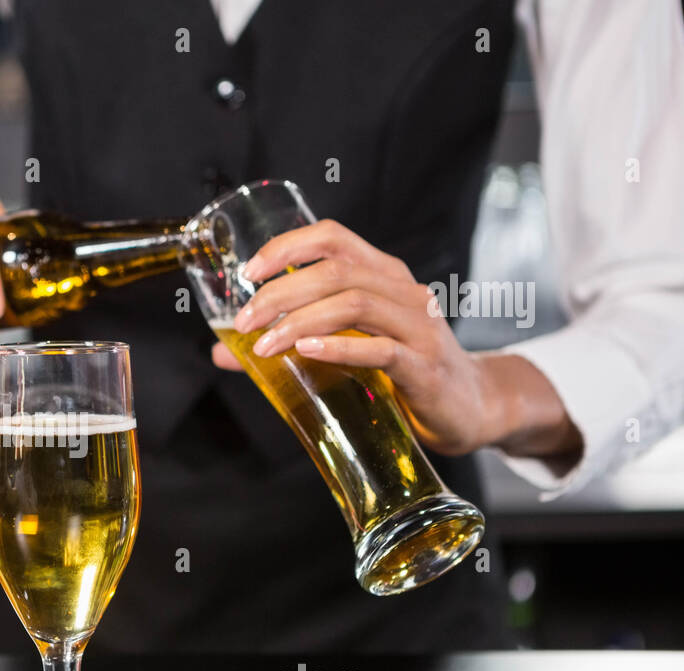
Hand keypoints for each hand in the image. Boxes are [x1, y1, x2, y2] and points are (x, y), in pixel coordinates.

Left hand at [210, 219, 577, 458]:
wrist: (471, 408)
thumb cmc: (403, 373)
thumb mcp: (347, 348)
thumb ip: (289, 343)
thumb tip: (222, 352)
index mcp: (384, 276)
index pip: (334, 237)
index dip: (288, 245)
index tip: (249, 271)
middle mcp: (403, 291)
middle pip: (336, 270)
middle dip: (281, 291)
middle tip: (244, 320)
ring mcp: (418, 327)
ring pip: (354, 303)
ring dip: (300, 321)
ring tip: (263, 344)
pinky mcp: (424, 367)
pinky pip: (380, 349)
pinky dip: (339, 347)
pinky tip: (306, 351)